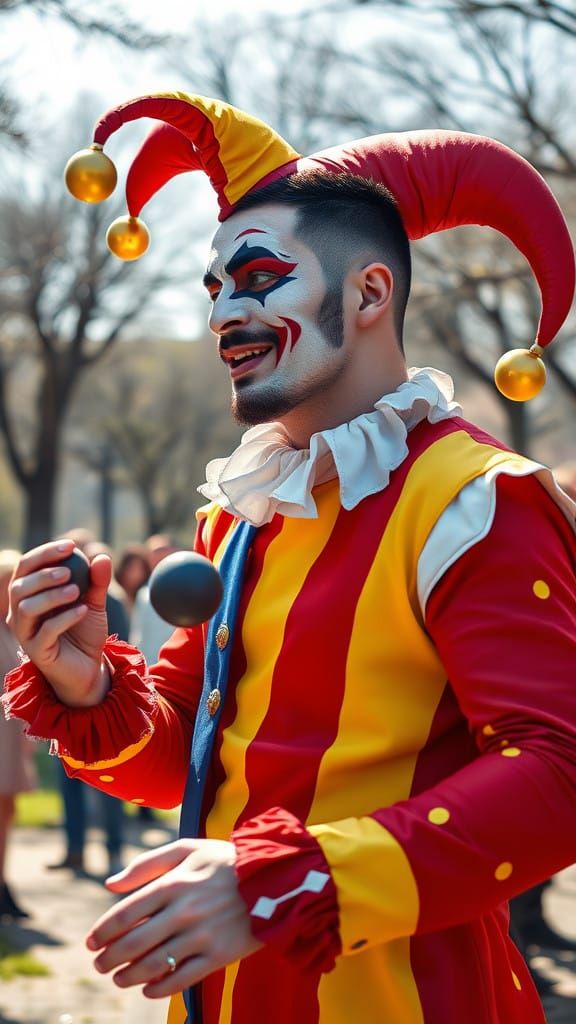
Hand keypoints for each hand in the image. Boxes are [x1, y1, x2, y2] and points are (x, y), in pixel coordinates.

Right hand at [7, 539, 111, 706]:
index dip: (44, 553)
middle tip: (68, 572)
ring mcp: (26, 633)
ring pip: (26, 608)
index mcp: (30, 595)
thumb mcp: (94, 602)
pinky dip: (63, 618)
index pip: (26, 567)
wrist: (89, 666)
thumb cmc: (85, 630)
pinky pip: (44, 632)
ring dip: (51, 596)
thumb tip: (101, 556)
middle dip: (42, 575)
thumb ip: (97, 581)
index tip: (70, 546)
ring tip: (75, 592)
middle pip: (19, 587)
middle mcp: (21, 613)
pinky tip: (82, 611)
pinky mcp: (37, 652)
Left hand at [86, 839, 260, 997]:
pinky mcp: (220, 955)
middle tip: (99, 965)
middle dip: (110, 958)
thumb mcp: (188, 849)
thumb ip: (147, 863)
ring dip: (129, 976)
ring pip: (155, 965)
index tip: (91, 942)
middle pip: (135, 943)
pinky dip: (159, 989)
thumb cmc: (225, 861)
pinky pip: (183, 980)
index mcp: (175, 882)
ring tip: (118, 979)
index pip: (126, 913)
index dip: (103, 931)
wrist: (275, 878)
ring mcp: (203, 935)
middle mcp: (185, 910)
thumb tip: (110, 884)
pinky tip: (147, 989)